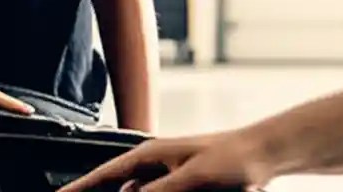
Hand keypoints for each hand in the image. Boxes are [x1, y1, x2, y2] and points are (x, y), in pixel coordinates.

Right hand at [58, 129, 274, 191]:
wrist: (263, 155)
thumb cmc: (230, 157)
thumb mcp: (190, 178)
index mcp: (149, 155)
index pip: (104, 175)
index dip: (80, 188)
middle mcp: (154, 166)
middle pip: (119, 190)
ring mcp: (168, 178)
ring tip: (153, 191)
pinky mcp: (182, 189)